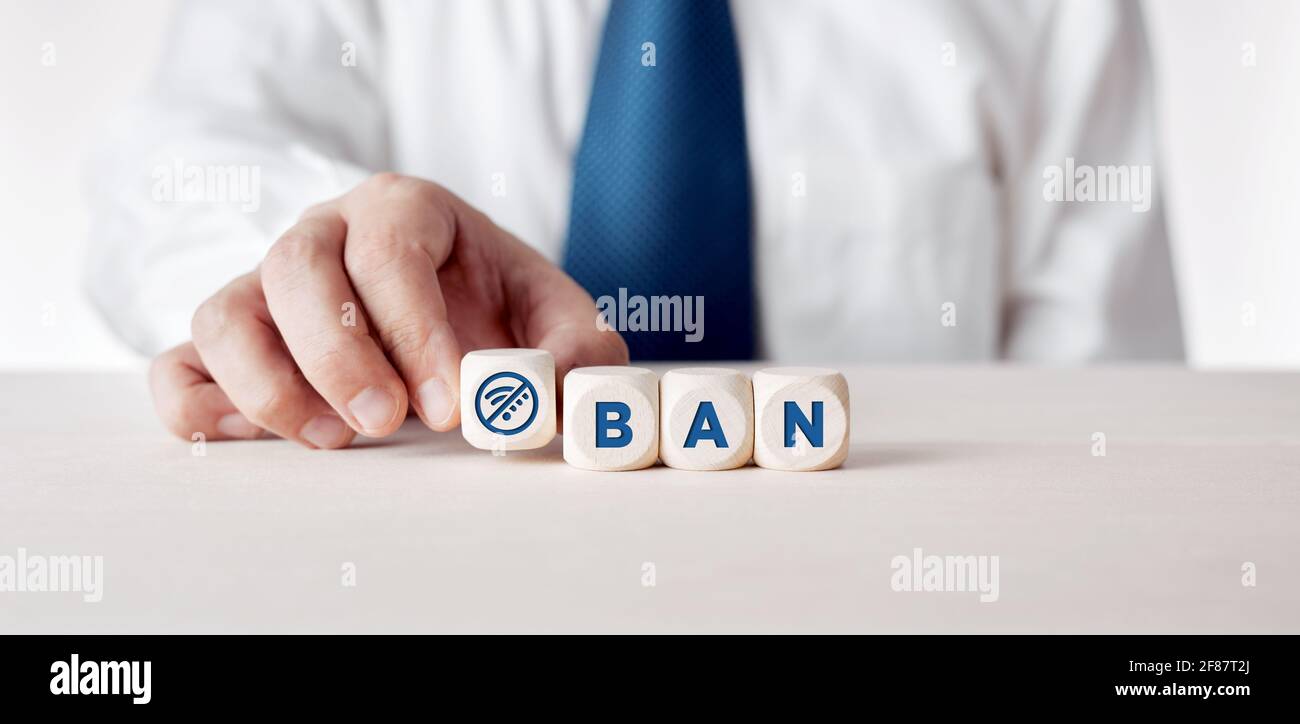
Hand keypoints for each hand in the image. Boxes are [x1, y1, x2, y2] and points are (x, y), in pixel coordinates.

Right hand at [149, 173, 627, 447]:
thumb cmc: (495, 305)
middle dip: (340, 355)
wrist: (450, 308)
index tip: (449, 404)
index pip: (388, 246)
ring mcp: (267, 285)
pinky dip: (197, 404)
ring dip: (267, 384)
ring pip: (226, 311)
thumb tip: (556, 394)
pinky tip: (249, 438)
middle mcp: (324, 234)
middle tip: (387, 425)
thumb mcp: (552, 314)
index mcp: (404, 210)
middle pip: (297, 268)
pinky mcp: (235, 342)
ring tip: (332, 441)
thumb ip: (576, 347)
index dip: (413, 326)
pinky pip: (181, 361)